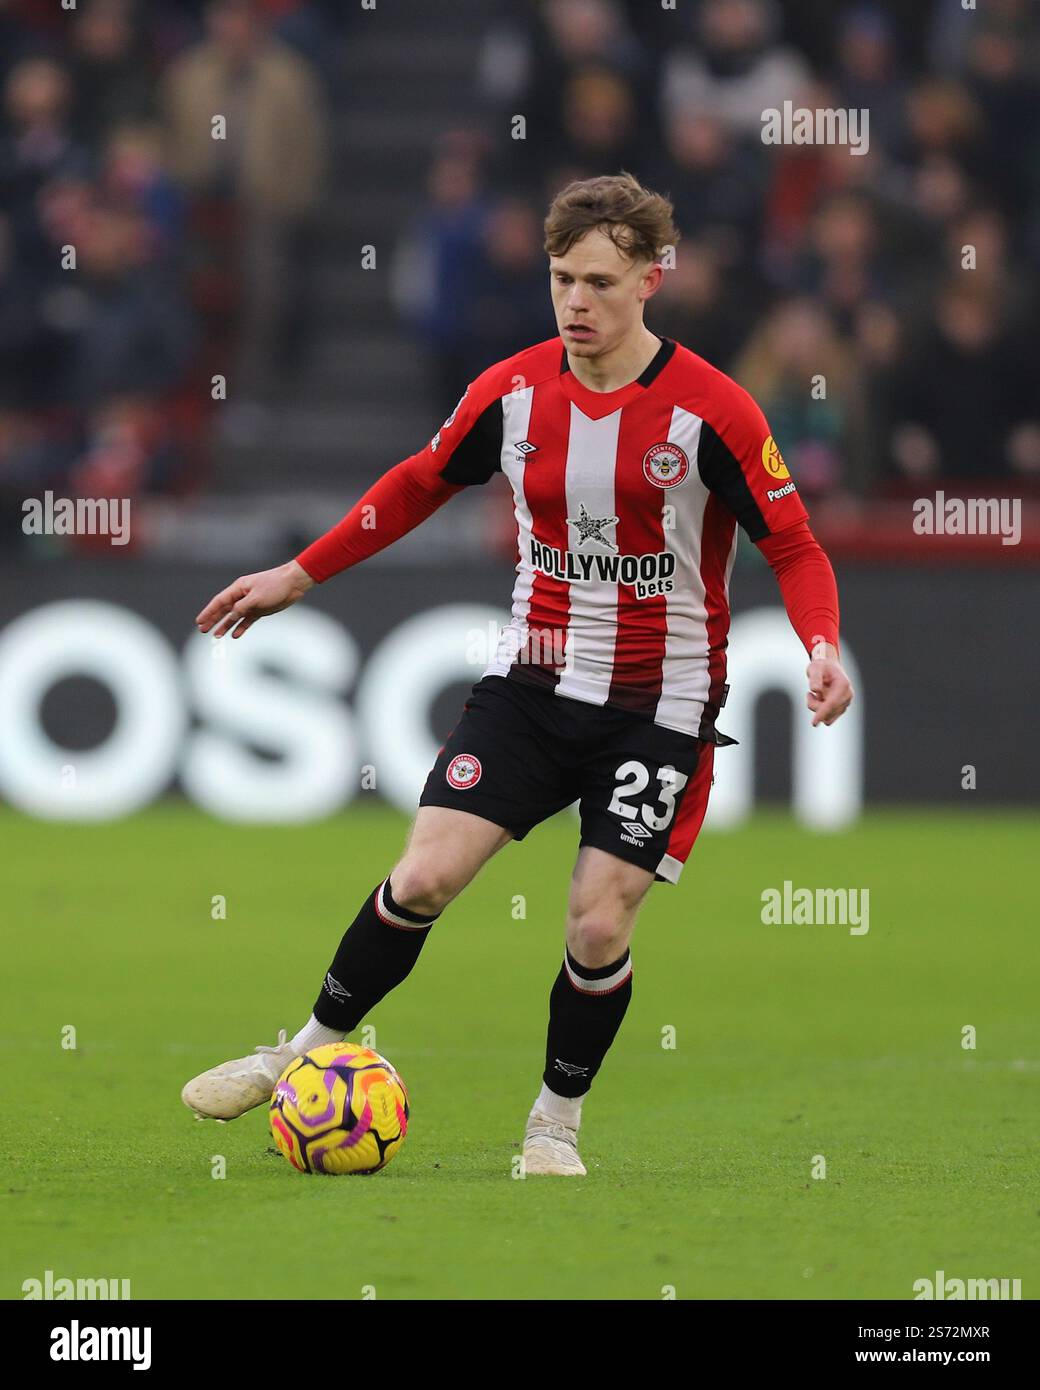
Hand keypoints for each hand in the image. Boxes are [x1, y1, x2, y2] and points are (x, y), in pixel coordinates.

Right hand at [195, 560, 314, 638]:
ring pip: (234, 617)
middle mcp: (242, 596)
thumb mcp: (256, 598)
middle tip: (202, 630)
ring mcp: (251, 603)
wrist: (293, 583)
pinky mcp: (260, 610)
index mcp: (238, 588)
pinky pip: (247, 620)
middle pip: (224, 610)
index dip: (208, 612)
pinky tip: (234, 635)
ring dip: (225, 626)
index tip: (199, 621)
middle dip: (213, 620)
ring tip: (216, 636)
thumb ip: (242, 608)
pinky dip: (241, 627)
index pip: (219, 601)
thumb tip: (231, 616)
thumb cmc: (274, 585)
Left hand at [806, 641, 853, 726]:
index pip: (832, 703)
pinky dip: (820, 711)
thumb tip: (815, 689)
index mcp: (843, 685)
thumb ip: (814, 678)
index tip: (814, 723)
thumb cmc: (821, 666)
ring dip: (817, 709)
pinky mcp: (841, 709)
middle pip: (829, 712)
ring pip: (828, 717)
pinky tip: (819, 699)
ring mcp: (845, 703)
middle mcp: (847, 696)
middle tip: (809, 694)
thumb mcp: (815, 667)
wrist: (828, 667)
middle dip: (815, 706)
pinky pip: (828, 717)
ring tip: (814, 695)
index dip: (822, 713)